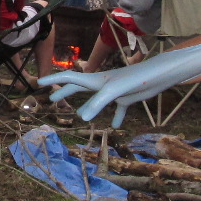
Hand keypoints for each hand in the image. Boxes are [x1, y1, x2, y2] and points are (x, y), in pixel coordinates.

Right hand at [40, 35, 200, 126]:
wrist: (162, 75)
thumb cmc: (138, 79)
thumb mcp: (115, 92)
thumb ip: (98, 103)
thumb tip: (82, 118)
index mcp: (96, 80)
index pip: (70, 78)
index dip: (54, 80)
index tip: (39, 82)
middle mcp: (103, 84)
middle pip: (79, 87)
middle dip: (64, 92)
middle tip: (50, 99)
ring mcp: (115, 90)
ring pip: (95, 98)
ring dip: (85, 104)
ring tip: (76, 113)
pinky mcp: (127, 97)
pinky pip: (117, 109)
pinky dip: (114, 116)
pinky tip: (115, 125)